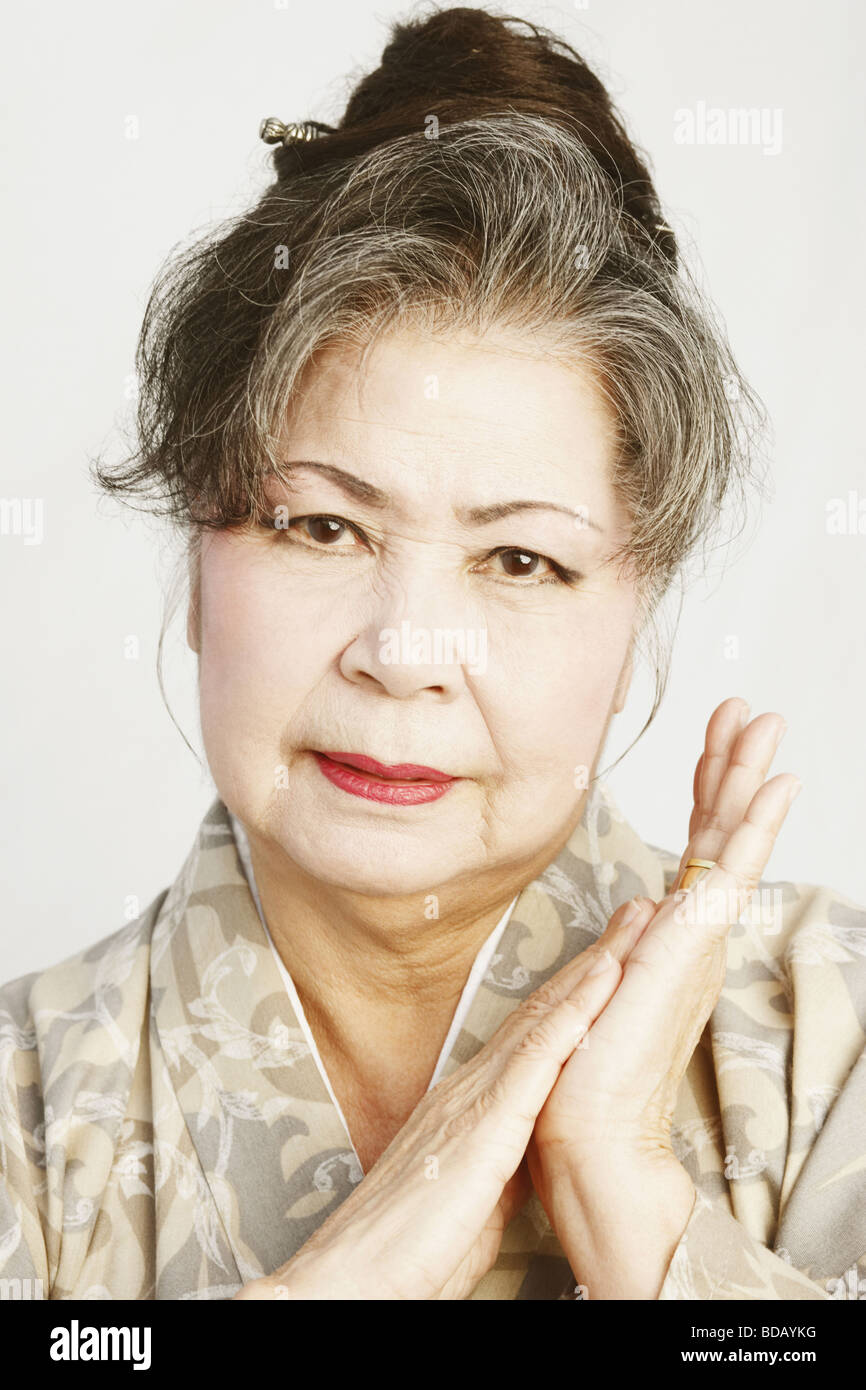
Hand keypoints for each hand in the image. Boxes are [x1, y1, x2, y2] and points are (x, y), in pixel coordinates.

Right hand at [233, 931, 626, 1299]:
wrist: (357, 1274)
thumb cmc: (409, 1248)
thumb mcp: (470, 1195)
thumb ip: (499, 1161)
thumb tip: (525, 1151)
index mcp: (467, 1106)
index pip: (529, 1038)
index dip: (570, 998)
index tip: (607, 963)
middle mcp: (469, 1087)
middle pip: (540, 1014)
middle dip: (589, 967)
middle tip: (629, 924)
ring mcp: (474, 1097)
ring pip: (543, 1019)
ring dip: (591, 973)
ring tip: (629, 933)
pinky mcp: (485, 1121)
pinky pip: (537, 1055)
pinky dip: (573, 1013)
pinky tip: (601, 983)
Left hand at [526, 697, 800, 1296]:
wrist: (589, 1142)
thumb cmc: (588, 1081)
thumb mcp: (603, 992)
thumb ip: (627, 946)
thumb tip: (641, 905)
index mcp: (669, 938)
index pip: (693, 848)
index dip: (705, 790)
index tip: (716, 735)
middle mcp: (690, 934)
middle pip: (717, 834)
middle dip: (733, 768)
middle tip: (753, 711)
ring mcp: (697, 941)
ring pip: (729, 842)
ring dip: (750, 780)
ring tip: (770, 725)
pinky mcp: (693, 951)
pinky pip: (730, 877)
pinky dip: (755, 828)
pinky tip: (775, 789)